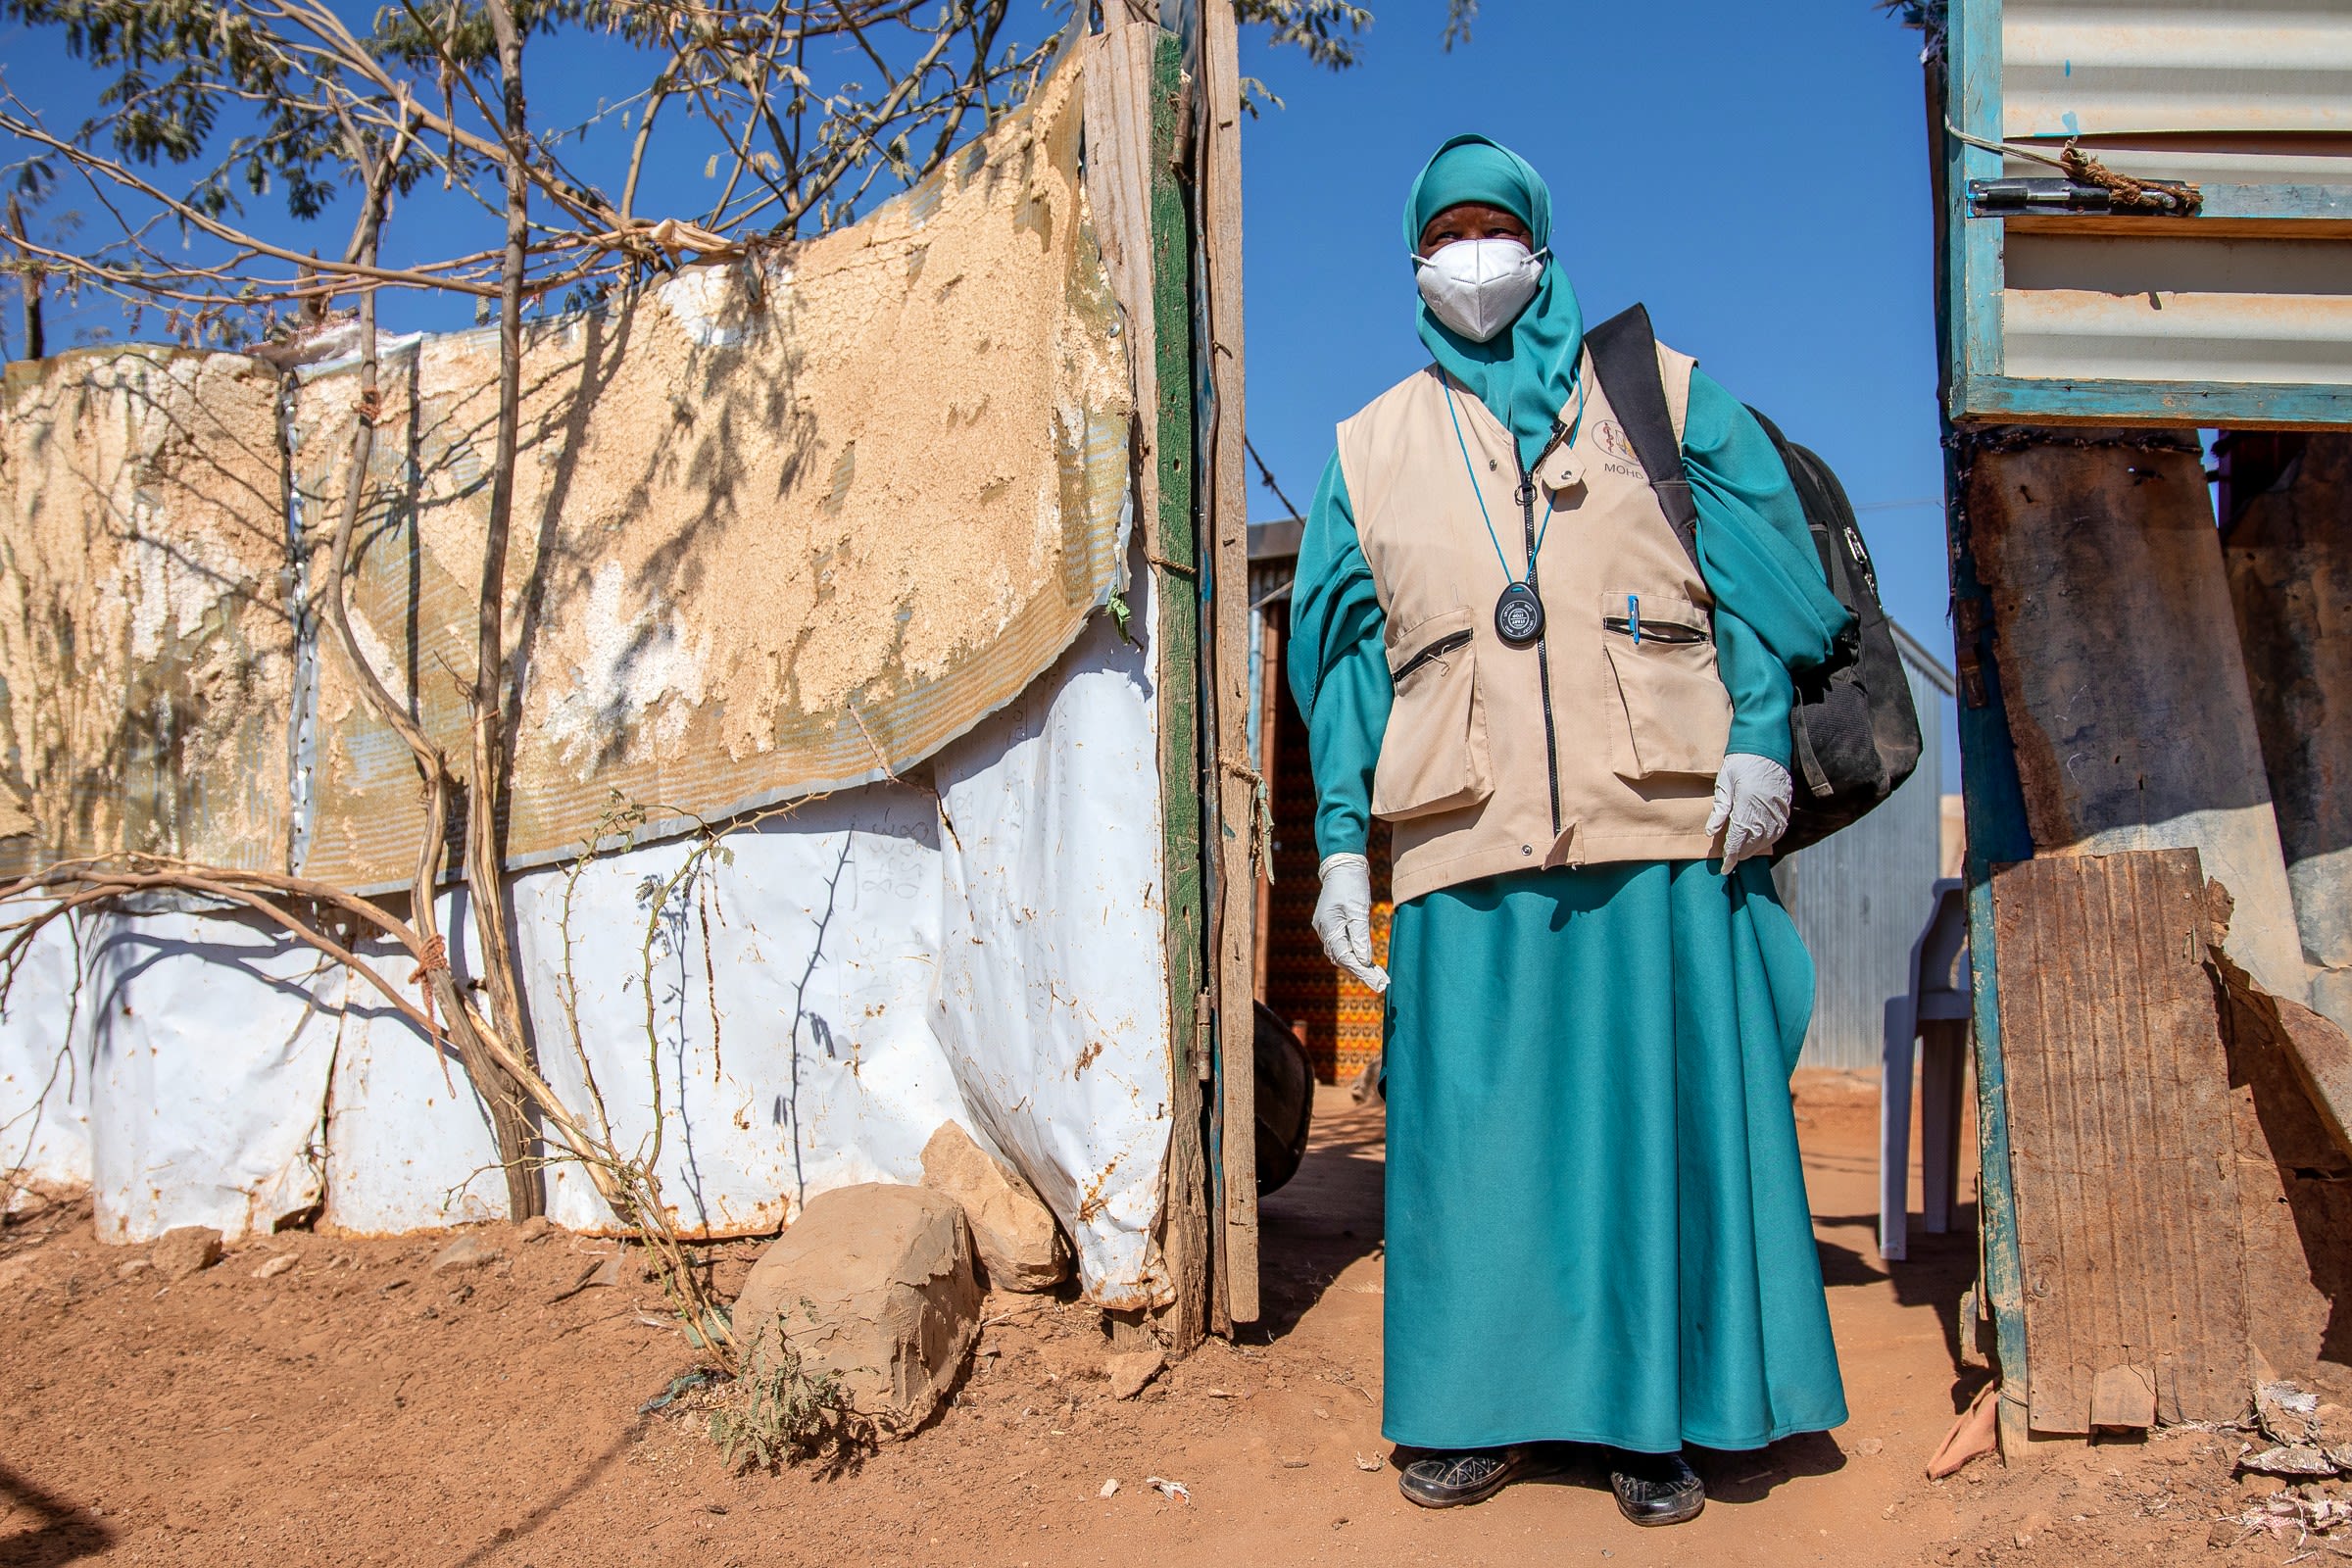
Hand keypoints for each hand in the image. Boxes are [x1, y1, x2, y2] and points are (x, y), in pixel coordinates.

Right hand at [1312, 852, 1389, 992]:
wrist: (1342, 864)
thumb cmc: (1351, 884)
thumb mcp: (1359, 909)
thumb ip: (1360, 936)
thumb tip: (1363, 961)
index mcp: (1329, 927)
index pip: (1345, 957)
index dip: (1362, 973)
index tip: (1378, 984)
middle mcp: (1324, 930)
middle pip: (1342, 958)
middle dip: (1362, 972)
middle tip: (1382, 984)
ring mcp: (1326, 927)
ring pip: (1341, 954)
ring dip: (1359, 965)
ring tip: (1378, 976)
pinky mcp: (1332, 924)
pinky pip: (1342, 945)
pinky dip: (1355, 954)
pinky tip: (1367, 961)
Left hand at [1706, 753, 1793, 872]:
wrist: (1766, 746)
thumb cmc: (1740, 762)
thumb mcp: (1724, 783)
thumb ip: (1719, 809)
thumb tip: (1710, 832)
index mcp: (1747, 805)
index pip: (1739, 839)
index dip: (1731, 856)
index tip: (1724, 868)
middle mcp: (1765, 810)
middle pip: (1754, 842)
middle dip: (1742, 854)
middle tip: (1731, 861)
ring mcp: (1778, 809)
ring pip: (1768, 839)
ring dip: (1755, 849)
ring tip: (1744, 854)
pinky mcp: (1785, 805)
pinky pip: (1779, 829)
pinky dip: (1770, 839)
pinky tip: (1762, 841)